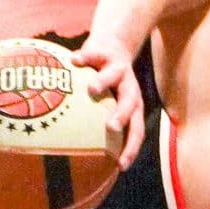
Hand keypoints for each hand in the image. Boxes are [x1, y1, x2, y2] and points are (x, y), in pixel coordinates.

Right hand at [72, 36, 145, 169]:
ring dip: (103, 82)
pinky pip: (92, 55)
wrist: (114, 43)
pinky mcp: (102, 51)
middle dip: (121, 114)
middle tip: (111, 127)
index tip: (121, 165)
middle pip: (130, 102)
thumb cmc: (107, 84)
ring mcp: (116, 68)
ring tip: (91, 88)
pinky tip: (73, 61)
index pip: (136, 129)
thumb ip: (99, 124)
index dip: (131, 147)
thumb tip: (80, 156)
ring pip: (113, 75)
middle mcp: (128, 87)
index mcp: (132, 104)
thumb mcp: (109, 104)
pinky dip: (83, 58)